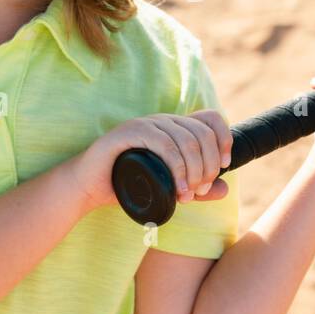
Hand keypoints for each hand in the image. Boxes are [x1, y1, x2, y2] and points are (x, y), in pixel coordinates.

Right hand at [72, 111, 233, 212]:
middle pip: (202, 133)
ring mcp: (146, 123)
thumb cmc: (128, 184)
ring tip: (188, 195)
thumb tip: (225, 189)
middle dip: (208, 165)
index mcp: (175, 126)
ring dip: (194, 171)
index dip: (224, 139)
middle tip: (199, 190)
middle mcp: (163, 120)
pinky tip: (177, 187)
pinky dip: (177, 168)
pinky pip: (163, 143)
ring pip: (186, 140)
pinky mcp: (129, 132)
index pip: (211, 118)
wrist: (89, 187)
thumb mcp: (169, 187)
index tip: (224, 166)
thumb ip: (197, 188)